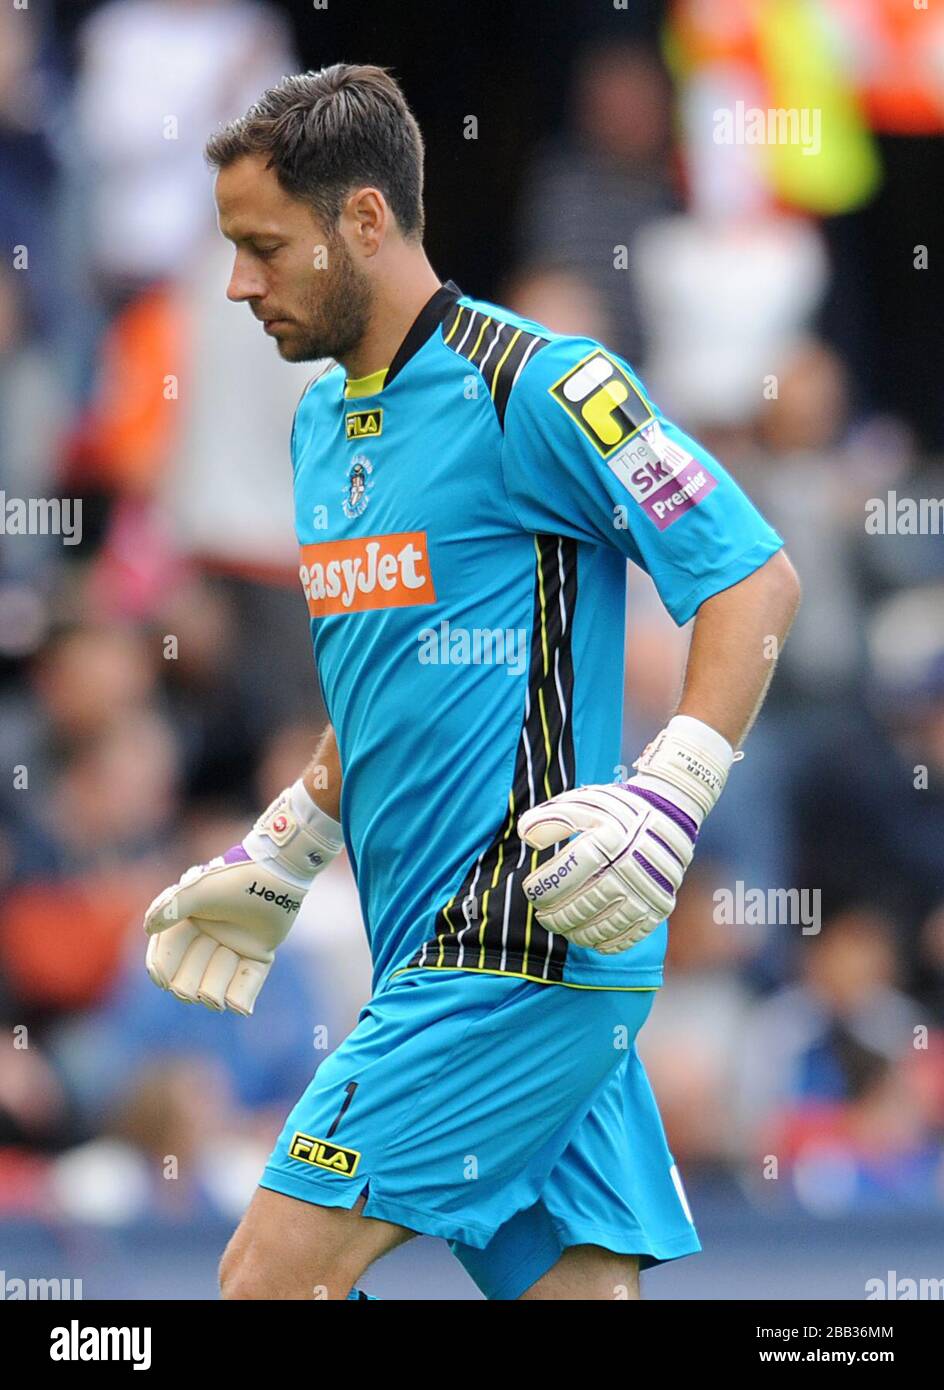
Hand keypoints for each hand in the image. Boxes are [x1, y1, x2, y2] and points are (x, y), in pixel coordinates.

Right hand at [143, 850, 305, 1014]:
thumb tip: (147, 927)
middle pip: (191, 971)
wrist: (278, 872)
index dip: (163, 965)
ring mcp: (235, 945)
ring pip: (218, 980)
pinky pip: (248, 981)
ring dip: (215, 989)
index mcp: (190, 920)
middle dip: (189, 985)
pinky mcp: (259, 953)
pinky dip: (243, 996)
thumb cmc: (235, 877)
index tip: (162, 981)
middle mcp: (210, 935)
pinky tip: (241, 1009)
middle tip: (191, 995)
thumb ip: (172, 907)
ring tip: (216, 999)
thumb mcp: (200, 890)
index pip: (169, 949)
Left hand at [517, 716, 734, 953]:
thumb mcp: (584, 803)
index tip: (531, 891)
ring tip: (564, 928)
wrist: (670, 813)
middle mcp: (628, 869)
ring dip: (578, 933)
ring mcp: (647, 892)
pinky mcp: (660, 907)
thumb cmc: (618, 809)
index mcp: (607, 842)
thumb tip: (525, 837)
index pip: (564, 877)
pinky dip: (609, 943)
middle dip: (556, 917)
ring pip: (604, 927)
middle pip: (582, 907)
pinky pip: (631, 935)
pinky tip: (593, 940)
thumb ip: (551, 818)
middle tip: (543, 917)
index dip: (542, 889)